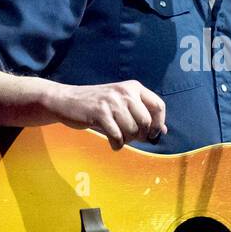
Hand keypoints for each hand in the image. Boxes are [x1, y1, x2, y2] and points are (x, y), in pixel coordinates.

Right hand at [46, 80, 166, 149]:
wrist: (67, 100)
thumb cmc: (98, 105)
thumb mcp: (122, 104)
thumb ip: (142, 114)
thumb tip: (163, 131)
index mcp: (133, 87)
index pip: (158, 106)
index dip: (159, 123)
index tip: (152, 134)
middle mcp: (125, 92)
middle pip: (146, 121)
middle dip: (142, 135)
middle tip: (132, 139)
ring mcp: (112, 102)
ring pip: (132, 130)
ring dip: (128, 140)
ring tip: (120, 138)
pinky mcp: (100, 113)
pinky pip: (117, 136)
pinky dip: (117, 144)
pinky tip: (113, 143)